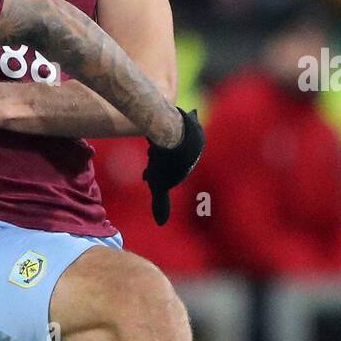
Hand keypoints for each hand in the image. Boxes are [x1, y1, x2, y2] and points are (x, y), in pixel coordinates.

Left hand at [143, 108, 205, 225]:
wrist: (170, 131)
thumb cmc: (165, 160)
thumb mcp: (160, 185)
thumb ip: (161, 203)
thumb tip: (161, 223)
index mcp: (191, 161)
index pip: (172, 172)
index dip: (157, 175)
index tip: (145, 176)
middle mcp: (195, 146)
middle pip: (174, 155)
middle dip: (160, 159)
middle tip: (147, 157)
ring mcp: (192, 130)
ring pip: (175, 139)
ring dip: (162, 144)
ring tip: (149, 145)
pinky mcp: (184, 117)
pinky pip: (173, 123)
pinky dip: (162, 128)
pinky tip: (150, 126)